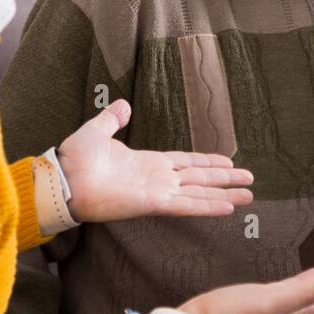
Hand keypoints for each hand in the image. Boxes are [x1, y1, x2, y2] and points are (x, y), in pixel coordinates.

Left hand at [57, 99, 253, 222]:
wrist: (62, 179)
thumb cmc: (76, 159)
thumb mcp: (96, 130)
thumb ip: (112, 119)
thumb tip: (123, 104)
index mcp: (148, 162)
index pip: (186, 161)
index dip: (208, 162)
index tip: (229, 161)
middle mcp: (159, 178)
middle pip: (201, 177)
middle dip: (226, 179)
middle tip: (251, 181)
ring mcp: (158, 191)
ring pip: (200, 192)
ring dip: (225, 194)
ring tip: (249, 197)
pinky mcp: (153, 203)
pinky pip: (187, 204)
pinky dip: (208, 206)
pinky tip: (228, 208)